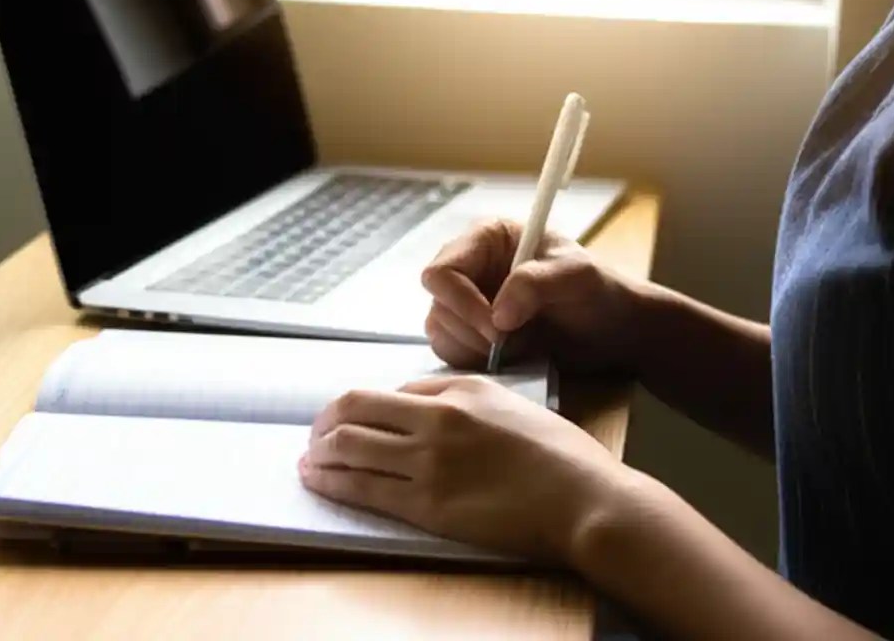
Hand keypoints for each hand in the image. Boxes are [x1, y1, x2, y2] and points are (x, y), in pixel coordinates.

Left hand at [299, 374, 627, 562]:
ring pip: (350, 446)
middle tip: (315, 432)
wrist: (585, 499)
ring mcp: (430, 462)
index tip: (357, 419)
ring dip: (320, 450)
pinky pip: (362, 487)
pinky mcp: (427, 504)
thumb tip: (423, 404)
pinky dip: (329, 480)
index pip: (396, 388)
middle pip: (357, 407)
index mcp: (463, 389)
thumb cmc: (562, 458)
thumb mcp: (514, 406)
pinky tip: (316, 479)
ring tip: (308, 458)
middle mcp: (438, 418)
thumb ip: (468, 400)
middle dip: (326, 419)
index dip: (370, 406)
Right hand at [421, 219, 639, 371]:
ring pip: (440, 331)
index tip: (497, 327)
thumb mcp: (575, 277)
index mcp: (486, 239)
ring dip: (475, 348)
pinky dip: (475, 361)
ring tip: (519, 346)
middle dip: (473, 330)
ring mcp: (467, 301)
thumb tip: (498, 314)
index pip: (442, 270)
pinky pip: (450, 352)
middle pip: (438, 304)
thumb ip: (535, 284)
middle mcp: (470, 267)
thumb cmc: (597, 290)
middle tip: (513, 343)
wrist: (612, 330)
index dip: (462, 302)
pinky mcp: (471, 333)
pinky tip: (510, 357)